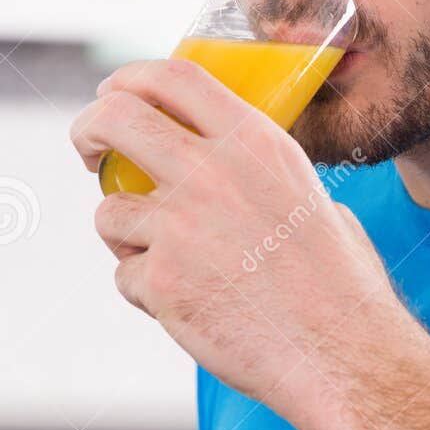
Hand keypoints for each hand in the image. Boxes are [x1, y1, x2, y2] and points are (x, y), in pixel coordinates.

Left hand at [69, 57, 416, 429]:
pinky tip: (190, 305)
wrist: (341, 354)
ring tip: (167, 262)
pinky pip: (126, 275)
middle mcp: (212, 173)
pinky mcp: (160, 280)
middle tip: (90, 150)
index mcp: (255, 143)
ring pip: (109, 211)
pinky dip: (147, 292)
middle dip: (88, 129)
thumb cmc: (340, 288)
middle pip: (115, 117)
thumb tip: (241, 173)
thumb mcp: (317, 202)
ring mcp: (180, 226)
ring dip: (124, 234)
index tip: (114, 92)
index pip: (173, 76)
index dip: (130, 78)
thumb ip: (266, 178)